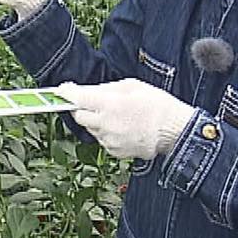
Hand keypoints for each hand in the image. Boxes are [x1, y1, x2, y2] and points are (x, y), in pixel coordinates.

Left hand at [57, 78, 196, 159]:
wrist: (175, 132)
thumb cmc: (157, 106)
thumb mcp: (132, 86)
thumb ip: (106, 88)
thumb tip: (88, 91)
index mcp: (109, 105)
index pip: (77, 99)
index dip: (67, 93)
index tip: (62, 90)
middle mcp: (106, 124)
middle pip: (79, 116)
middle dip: (82, 108)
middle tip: (94, 101)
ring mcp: (109, 140)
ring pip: (90, 129)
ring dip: (96, 120)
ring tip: (117, 114)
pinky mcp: (114, 152)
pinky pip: (102, 139)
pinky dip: (106, 132)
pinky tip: (122, 126)